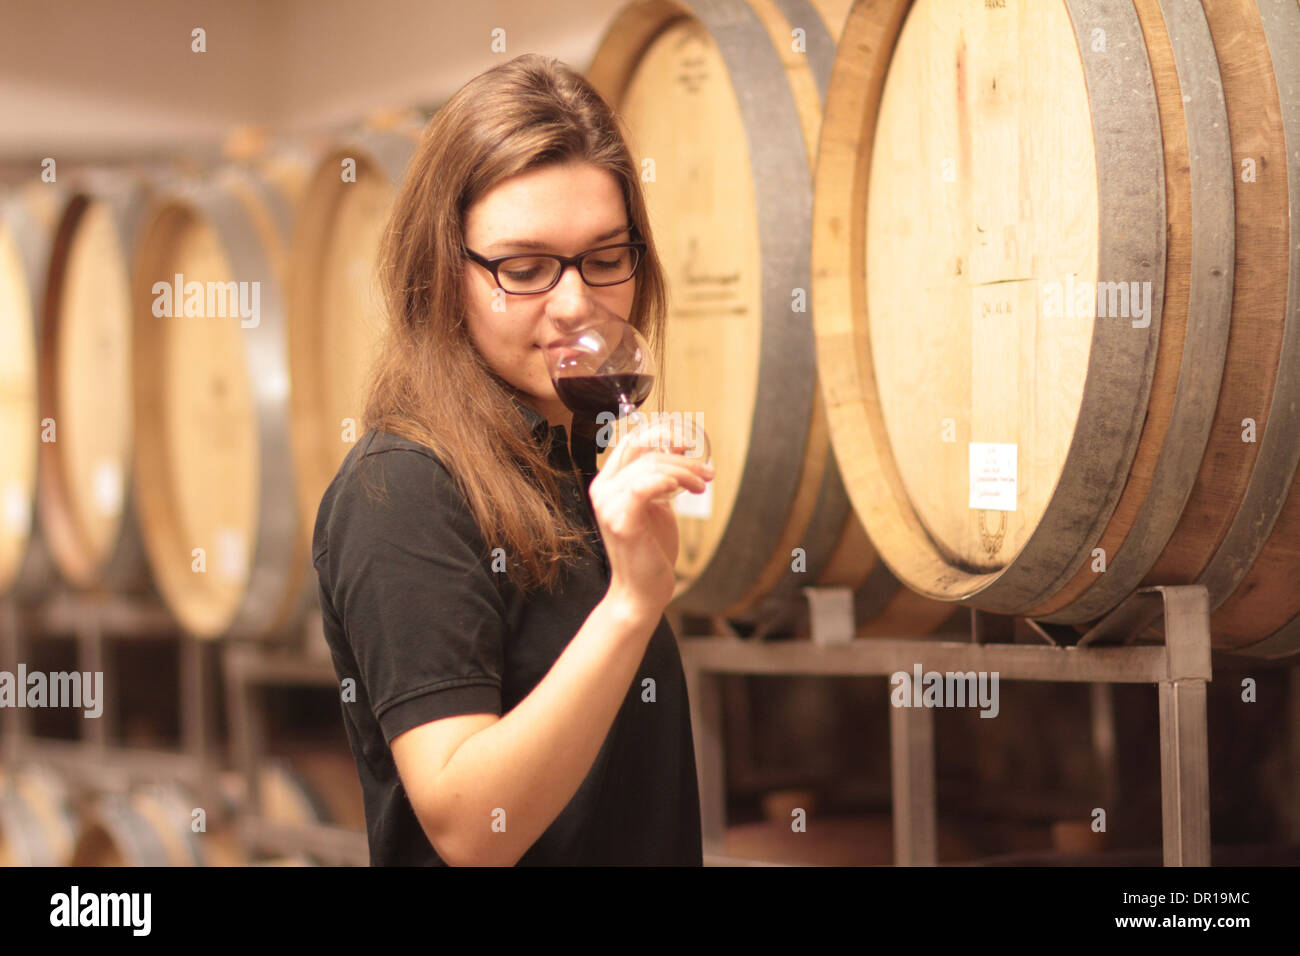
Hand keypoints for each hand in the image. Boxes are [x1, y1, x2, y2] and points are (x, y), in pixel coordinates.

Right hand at [589, 427, 714, 617]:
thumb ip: (663, 477)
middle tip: (707, 473)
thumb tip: (678, 445)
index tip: (688, 443)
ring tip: (702, 486)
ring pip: (651, 466)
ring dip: (684, 472)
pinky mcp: (621, 520)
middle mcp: (602, 490)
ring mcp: (608, 505)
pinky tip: (686, 489)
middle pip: (645, 451)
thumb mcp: (660, 505)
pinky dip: (669, 481)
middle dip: (682, 458)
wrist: (643, 591)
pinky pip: (645, 486)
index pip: (630, 441)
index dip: (661, 433)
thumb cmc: (651, 550)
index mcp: (608, 483)